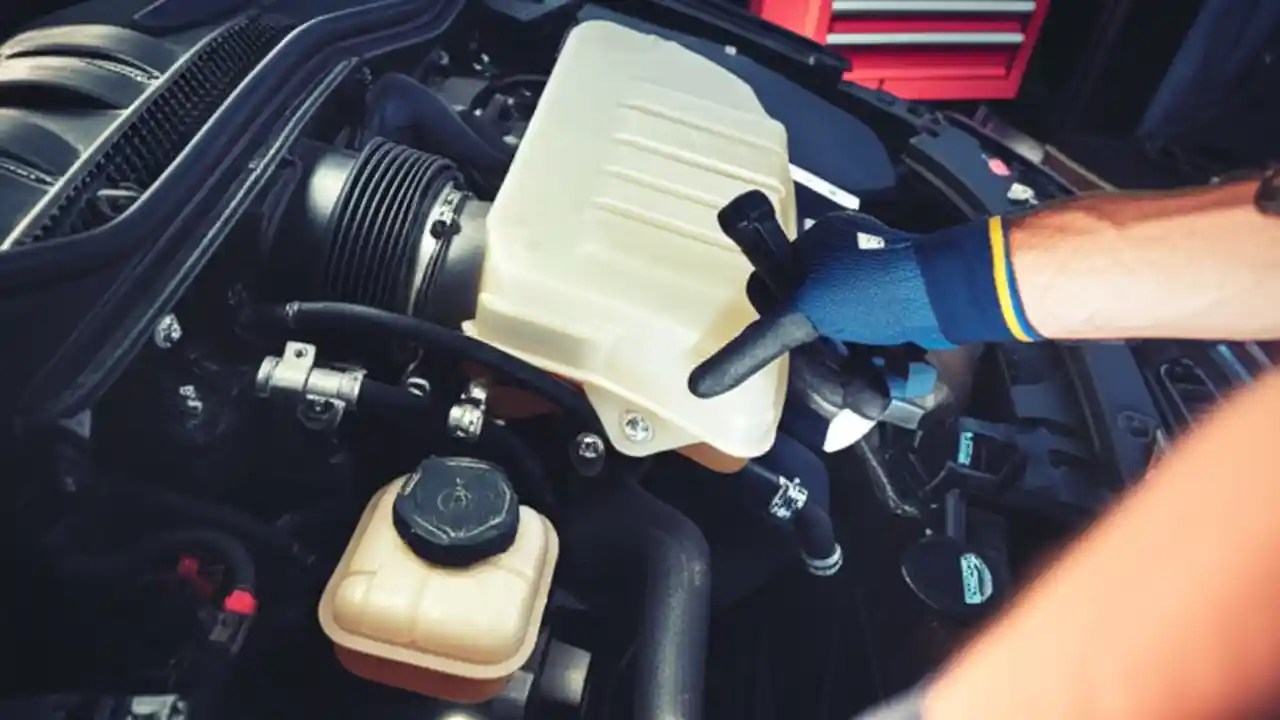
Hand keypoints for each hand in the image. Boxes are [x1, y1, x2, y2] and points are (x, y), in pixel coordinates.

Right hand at [690, 212, 956, 398]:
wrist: (954, 293)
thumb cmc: (878, 288)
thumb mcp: (808, 308)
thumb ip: (757, 343)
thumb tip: (697, 385)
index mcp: (816, 248)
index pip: (772, 294)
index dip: (779, 327)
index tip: (799, 343)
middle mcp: (840, 269)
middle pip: (808, 335)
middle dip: (830, 365)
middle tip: (850, 373)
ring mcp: (871, 297)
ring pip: (843, 353)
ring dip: (861, 377)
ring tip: (881, 385)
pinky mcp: (899, 321)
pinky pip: (875, 357)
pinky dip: (885, 372)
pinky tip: (897, 377)